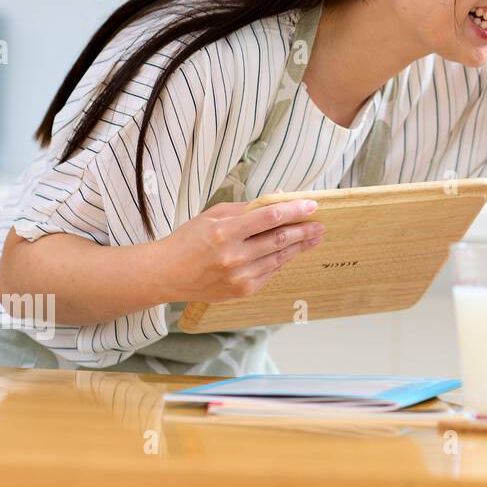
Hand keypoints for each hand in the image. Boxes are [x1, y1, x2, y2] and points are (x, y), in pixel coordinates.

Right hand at [159, 199, 324, 302]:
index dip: (294, 210)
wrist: (166, 274)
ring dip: (300, 246)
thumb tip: (279, 196)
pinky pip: (270, 272)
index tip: (311, 205)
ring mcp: (240, 277)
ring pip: (279, 258)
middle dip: (304, 230)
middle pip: (280, 239)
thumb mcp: (214, 216)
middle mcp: (234, 257)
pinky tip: (292, 251)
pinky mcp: (243, 290)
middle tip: (320, 224)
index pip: (269, 218)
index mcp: (225, 233)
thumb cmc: (189, 240)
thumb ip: (248, 208)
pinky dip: (282, 260)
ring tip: (314, 237)